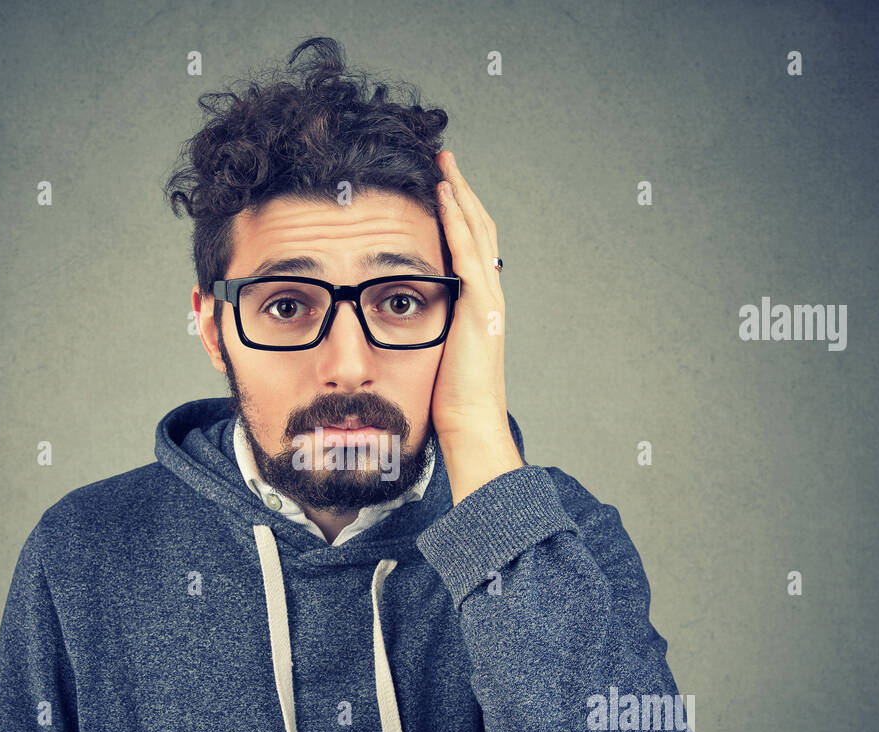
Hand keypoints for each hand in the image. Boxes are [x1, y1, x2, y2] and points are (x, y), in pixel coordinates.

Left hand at [432, 151, 522, 501]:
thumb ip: (423, 329)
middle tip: (443, 159)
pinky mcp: (481, 307)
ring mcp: (488, 299)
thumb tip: (391, 319)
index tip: (437, 187)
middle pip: (477, 229)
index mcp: (475, 306)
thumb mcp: (430, 354)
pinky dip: (458, 221)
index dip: (455, 215)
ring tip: (444, 163)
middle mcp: (487, 296)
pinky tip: (445, 196)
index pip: (468, 248)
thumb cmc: (445, 401)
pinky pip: (470, 253)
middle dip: (460, 192)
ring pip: (477, 232)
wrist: (468, 425)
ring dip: (460, 194)